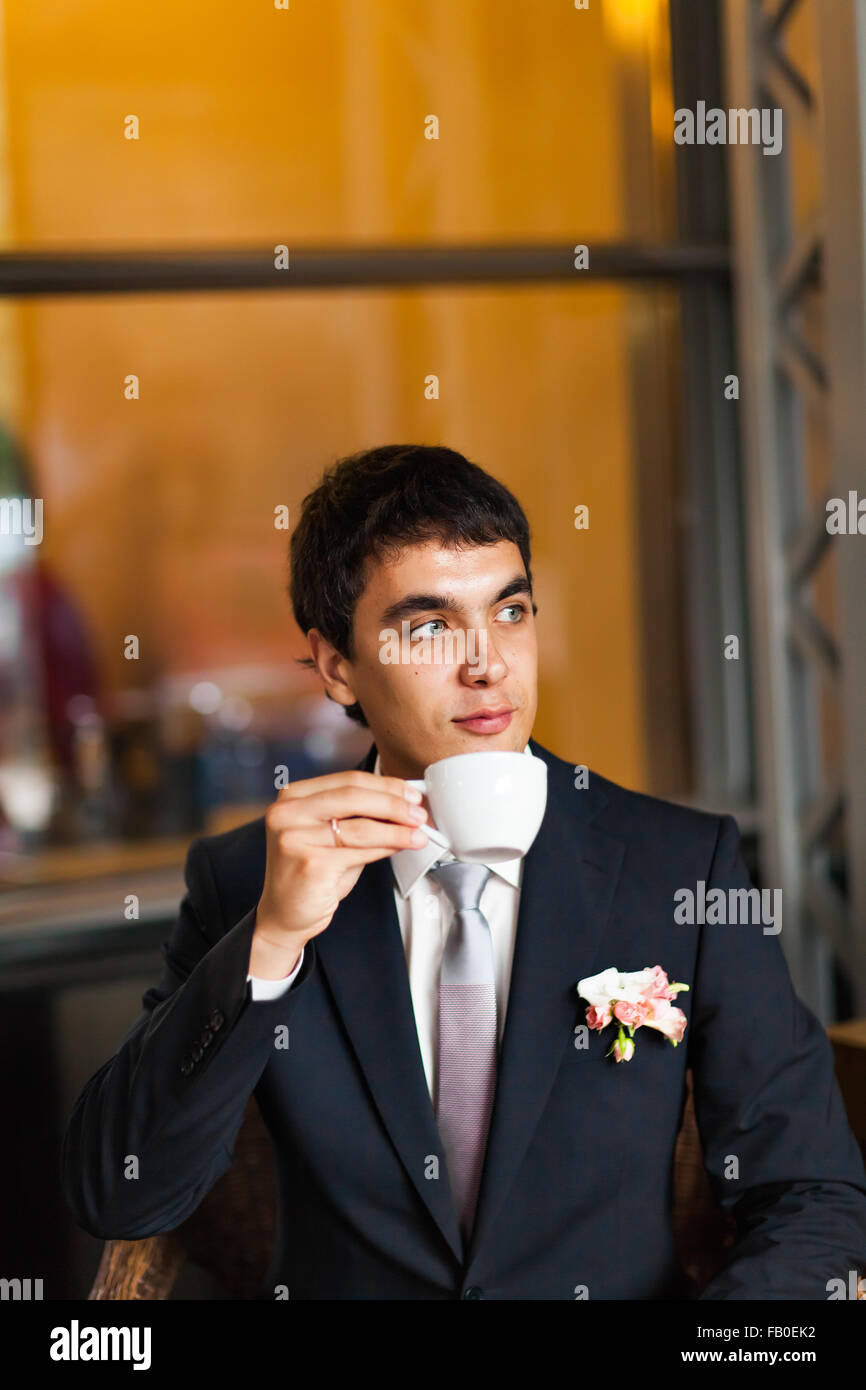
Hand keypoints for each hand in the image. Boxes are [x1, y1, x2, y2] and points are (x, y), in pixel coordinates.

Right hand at [249, 771, 428, 977]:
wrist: (284, 915)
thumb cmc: (311, 874)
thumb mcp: (333, 837)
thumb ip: (361, 818)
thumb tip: (403, 807)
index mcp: (293, 797)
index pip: (347, 781)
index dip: (385, 785)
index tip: (410, 793)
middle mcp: (288, 813)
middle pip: (353, 797)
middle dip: (394, 804)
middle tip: (418, 813)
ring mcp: (295, 838)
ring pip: (360, 827)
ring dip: (396, 830)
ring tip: (418, 833)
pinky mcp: (309, 864)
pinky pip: (359, 852)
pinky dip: (386, 848)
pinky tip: (400, 847)